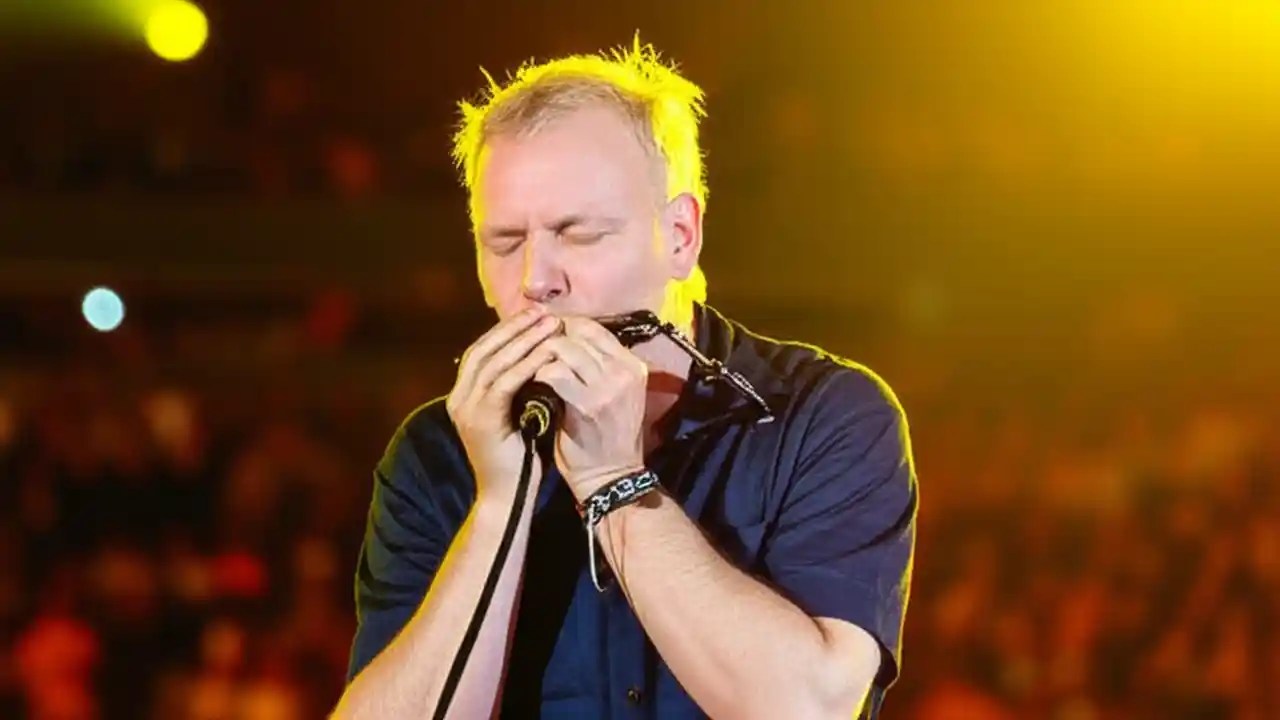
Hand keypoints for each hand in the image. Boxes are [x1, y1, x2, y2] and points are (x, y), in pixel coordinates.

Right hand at [446, 307, 561, 504]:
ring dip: (525, 340)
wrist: (507, 499)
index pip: (482, 351)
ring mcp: (466, 409)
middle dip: (515, 328)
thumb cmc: (518, 459)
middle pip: (485, 349)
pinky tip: (548, 353)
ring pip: (495, 362)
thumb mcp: (516, 415)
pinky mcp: (481, 421)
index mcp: (464, 396)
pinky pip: (505, 383)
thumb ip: (518, 389)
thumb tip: (539, 356)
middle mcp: (459, 399)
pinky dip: (527, 365)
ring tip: (551, 326)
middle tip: (543, 312)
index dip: (507, 330)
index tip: (534, 315)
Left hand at [534, 316, 648, 501]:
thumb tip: (564, 336)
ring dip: (542, 354)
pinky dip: (539, 374)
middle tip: (530, 347)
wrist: (610, 476)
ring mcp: (609, 386)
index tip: (545, 333)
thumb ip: (597, 365)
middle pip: (579, 334)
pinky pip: (555, 373)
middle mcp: (625, 371)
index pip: (595, 328)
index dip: (566, 326)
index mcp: (633, 365)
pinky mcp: (589, 403)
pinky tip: (533, 383)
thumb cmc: (606, 435)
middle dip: (550, 337)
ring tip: (529, 365)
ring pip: (565, 349)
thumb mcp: (614, 392)